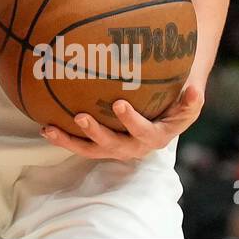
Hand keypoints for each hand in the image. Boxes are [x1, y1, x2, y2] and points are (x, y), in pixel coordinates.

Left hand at [40, 84, 204, 160]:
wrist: (165, 114)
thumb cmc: (176, 101)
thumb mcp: (188, 100)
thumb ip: (191, 97)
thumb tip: (193, 89)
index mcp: (158, 136)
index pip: (147, 131)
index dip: (132, 121)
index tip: (119, 104)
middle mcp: (136, 146)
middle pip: (116, 145)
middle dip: (98, 133)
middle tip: (82, 116)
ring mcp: (117, 148)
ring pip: (93, 149)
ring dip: (72, 140)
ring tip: (53, 129)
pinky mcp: (102, 146)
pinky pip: (81, 145)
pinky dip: (63, 139)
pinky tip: (46, 127)